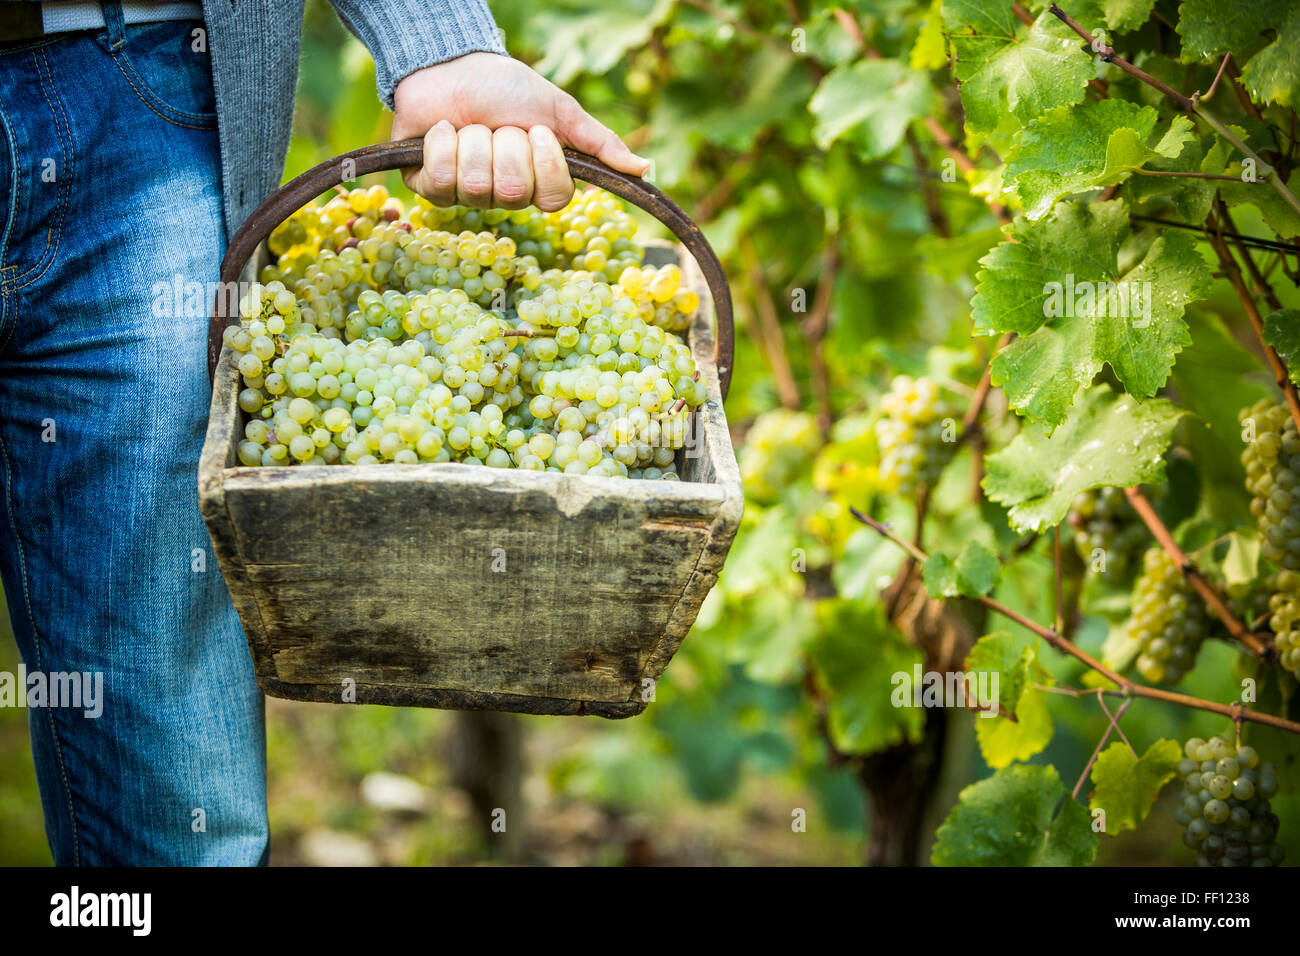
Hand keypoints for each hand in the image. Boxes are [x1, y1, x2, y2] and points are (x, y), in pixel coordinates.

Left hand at [391, 52, 649, 211]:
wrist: (454, 65)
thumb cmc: (507, 89)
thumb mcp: (559, 112)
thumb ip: (600, 143)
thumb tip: (646, 169)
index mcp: (538, 183)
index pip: (553, 198)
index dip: (544, 163)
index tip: (536, 130)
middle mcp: (504, 196)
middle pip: (513, 191)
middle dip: (506, 144)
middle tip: (498, 125)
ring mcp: (466, 196)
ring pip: (476, 185)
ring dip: (473, 141)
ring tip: (470, 124)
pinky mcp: (429, 188)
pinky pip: (441, 181)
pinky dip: (442, 143)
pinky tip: (443, 129)